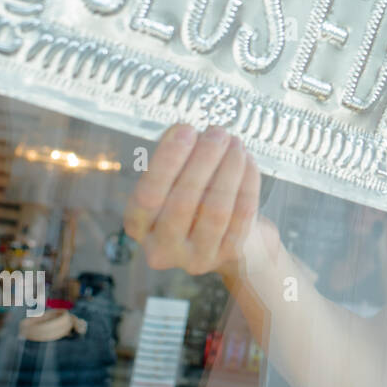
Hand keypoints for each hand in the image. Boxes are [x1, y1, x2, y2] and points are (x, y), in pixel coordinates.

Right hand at [124, 123, 275, 277]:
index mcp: (139, 226)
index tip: (186, 129)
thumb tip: (182, 132)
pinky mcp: (228, 255)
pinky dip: (247, 183)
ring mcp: (197, 257)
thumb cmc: (194, 201)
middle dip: (203, 160)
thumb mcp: (173, 181)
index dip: (167, 160)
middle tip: (218, 133)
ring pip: (216, 210)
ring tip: (235, 143)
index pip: (148, 194)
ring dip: (228, 170)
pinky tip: (248, 161)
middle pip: (183, 202)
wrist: (226, 239)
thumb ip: (173, 158)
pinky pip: (241, 215)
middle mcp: (162, 247)